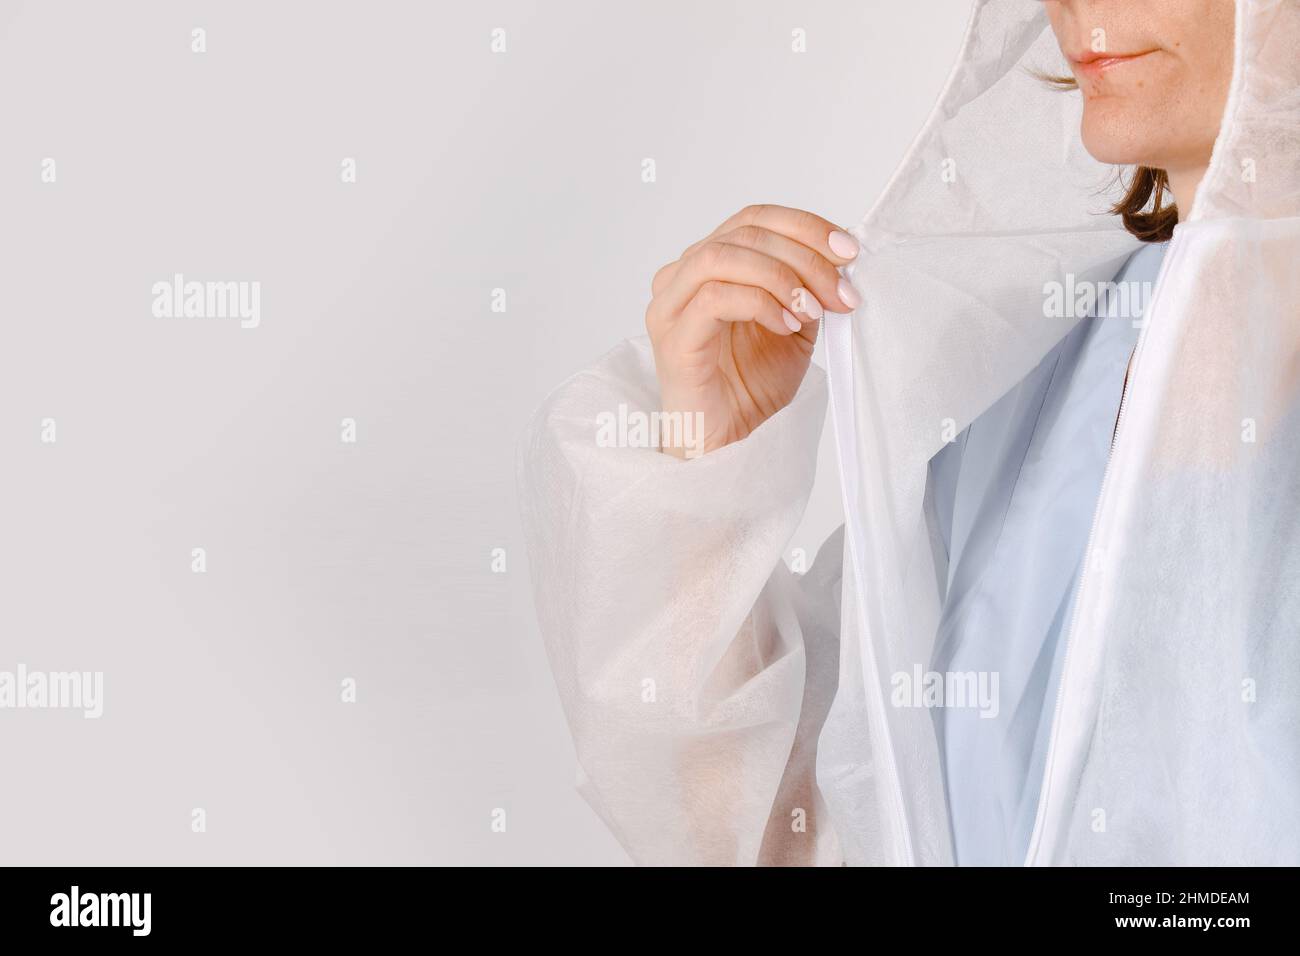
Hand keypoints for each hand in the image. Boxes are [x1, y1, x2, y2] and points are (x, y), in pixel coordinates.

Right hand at [645, 204, 859, 457]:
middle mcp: (681, 278)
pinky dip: (760, 304)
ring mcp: (671, 306)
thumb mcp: (796, 324)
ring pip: (723, 256)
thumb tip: (842, 260)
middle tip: (841, 291)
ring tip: (812, 309)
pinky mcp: (674, 338)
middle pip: (744, 234)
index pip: (754, 219)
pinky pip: (715, 298)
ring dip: (781, 276)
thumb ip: (808, 288)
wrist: (730, 442)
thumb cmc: (752, 387)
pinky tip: (788, 326)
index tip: (848, 251)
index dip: (805, 227)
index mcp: (709, 266)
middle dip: (805, 257)